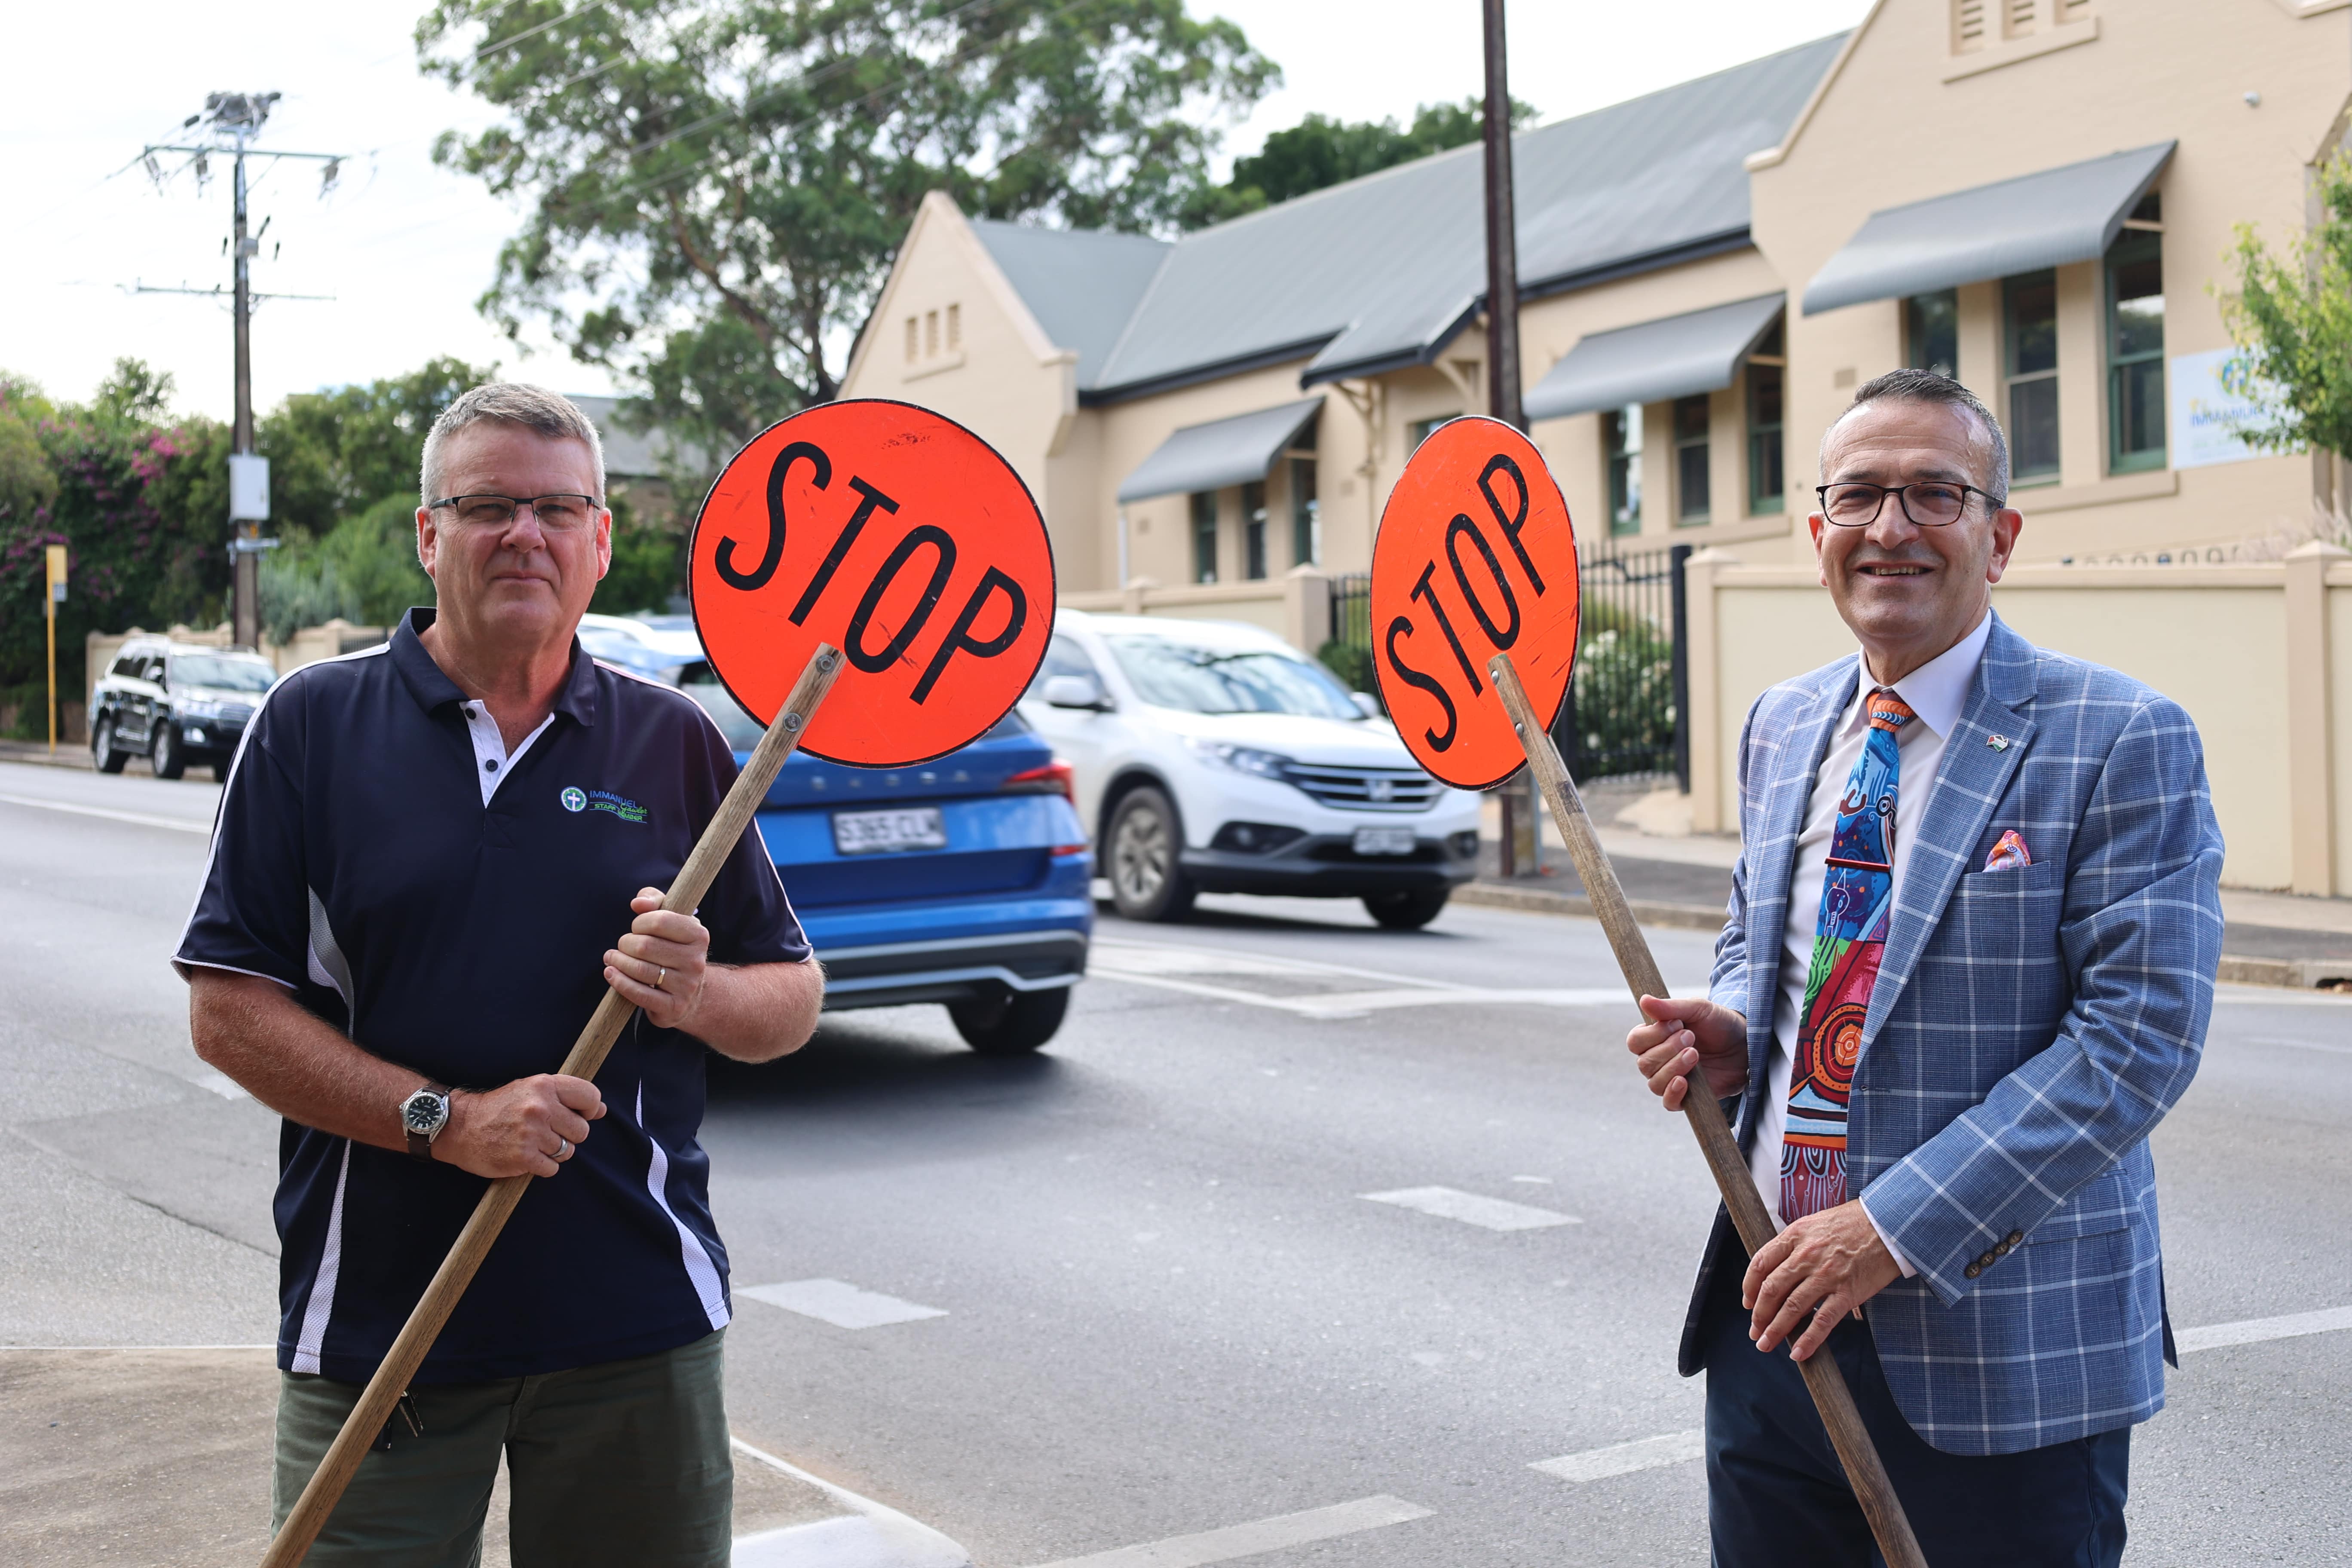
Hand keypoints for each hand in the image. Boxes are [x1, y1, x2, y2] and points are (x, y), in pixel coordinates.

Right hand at [437, 1074, 604, 1178]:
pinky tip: (525, 1156)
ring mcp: (532, 1133)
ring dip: (553, 1152)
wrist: (459, 1126)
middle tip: (545, 1132)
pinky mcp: (523, 1157)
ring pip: (567, 1151)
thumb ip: (565, 1097)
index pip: (590, 1097)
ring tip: (531, 1142)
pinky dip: (542, 1166)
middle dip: (568, 1135)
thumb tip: (601, 1110)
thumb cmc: (499, 1108)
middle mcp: (541, 1107)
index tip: (578, 1115)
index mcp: (544, 1086)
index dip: (589, 1109)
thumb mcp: (530, 1090)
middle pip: (582, 1130)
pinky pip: (552, 1168)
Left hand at [604, 887, 709, 1030]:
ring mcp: (686, 986)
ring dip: (618, 962)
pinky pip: (639, 994)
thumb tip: (638, 902)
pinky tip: (611, 974)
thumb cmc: (673, 950)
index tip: (636, 928)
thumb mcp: (671, 921)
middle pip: (645, 946)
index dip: (640, 922)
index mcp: (698, 935)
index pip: (660, 920)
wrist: (692, 992)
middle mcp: (696, 960)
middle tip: (623, 946)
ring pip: (640, 970)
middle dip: (625, 943)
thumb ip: (654, 901)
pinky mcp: (673, 1007)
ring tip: (613, 958)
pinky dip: (619, 982)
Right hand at [1627, 995, 1747, 1110]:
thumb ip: (1671, 1007)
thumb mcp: (1698, 1009)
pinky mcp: (1687, 1096)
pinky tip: (1684, 1082)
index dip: (1653, 1034)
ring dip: (1674, 1067)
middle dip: (1668, 1049)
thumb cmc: (1720, 1024)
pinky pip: (1668, 1103)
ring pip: (1655, 1082)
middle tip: (1691, 1037)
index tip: (1678, 1024)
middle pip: (1644, 1063)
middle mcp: (1658, 1060)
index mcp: (1656, 1037)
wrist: (1745, 1044)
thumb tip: (1644, 1001)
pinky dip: (1673, 1093)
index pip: (1635, 1041)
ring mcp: (1671, 1079)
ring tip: (1695, 1055)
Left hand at [1743, 1200, 1900, 1360]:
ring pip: (1792, 1308)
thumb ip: (1796, 1244)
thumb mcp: (1815, 1222)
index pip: (1761, 1264)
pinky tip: (1798, 1353)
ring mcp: (1826, 1275)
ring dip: (1775, 1330)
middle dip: (1759, 1315)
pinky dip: (1808, 1340)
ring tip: (1765, 1344)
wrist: (1889, 1223)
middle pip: (1772, 1290)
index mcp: (1795, 1235)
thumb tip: (1779, 1269)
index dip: (1749, 1287)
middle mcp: (1806, 1255)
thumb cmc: (1853, 1222)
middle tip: (1754, 1331)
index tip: (1748, 1302)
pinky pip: (1823, 1321)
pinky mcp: (1848, 1292)